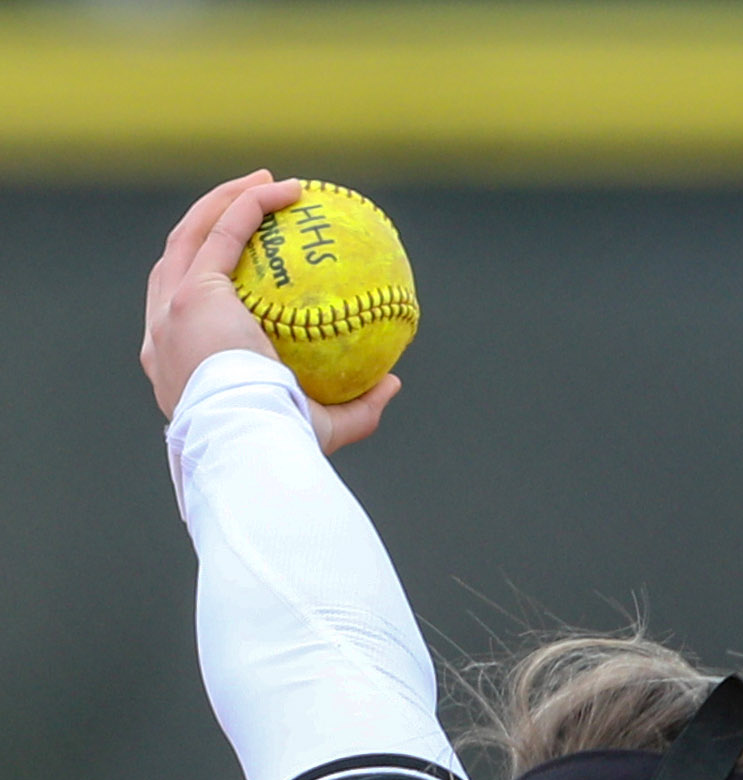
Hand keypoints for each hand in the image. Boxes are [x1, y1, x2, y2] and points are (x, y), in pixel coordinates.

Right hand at [141, 171, 401, 454]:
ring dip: (225, 200)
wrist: (249, 444)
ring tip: (265, 183)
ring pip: (191, 232)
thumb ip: (355, 410)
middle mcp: (163, 335)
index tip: (244, 266)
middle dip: (206, 226)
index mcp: (178, 368)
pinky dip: (251, 203)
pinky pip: (226, 230)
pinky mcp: (194, 290)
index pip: (182, 314)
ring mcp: (171, 309)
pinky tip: (285, 189)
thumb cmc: (279, 445)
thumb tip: (392, 384)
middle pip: (175, 260)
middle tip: (250, 209)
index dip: (204, 279)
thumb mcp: (321, 431)